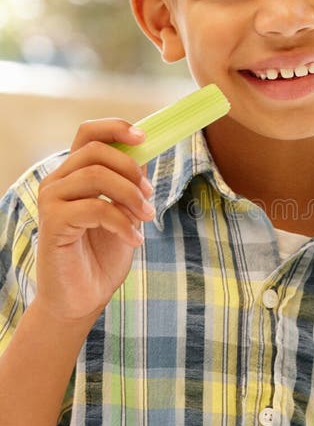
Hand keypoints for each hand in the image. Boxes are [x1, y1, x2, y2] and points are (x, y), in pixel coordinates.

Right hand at [34, 119, 153, 323]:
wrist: (83, 297)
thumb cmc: (101, 256)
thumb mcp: (124, 213)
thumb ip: (128, 184)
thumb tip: (145, 154)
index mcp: (74, 174)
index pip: (89, 133)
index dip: (117, 128)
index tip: (145, 138)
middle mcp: (58, 181)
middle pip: (96, 150)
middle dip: (131, 169)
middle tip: (149, 196)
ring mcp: (51, 200)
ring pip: (96, 175)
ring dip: (130, 195)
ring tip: (146, 218)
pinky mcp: (52, 222)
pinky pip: (95, 207)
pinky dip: (122, 222)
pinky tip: (135, 239)